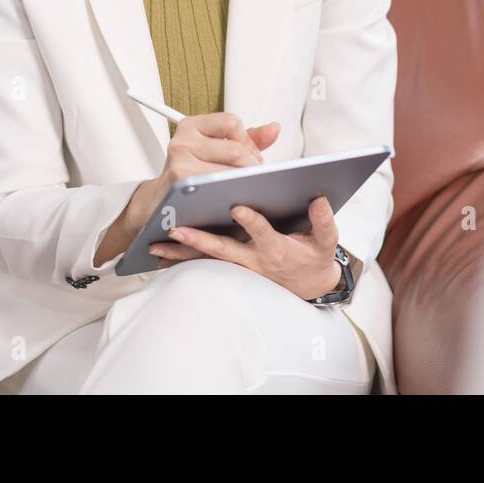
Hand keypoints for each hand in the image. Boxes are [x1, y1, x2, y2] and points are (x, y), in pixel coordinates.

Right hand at [127, 113, 280, 231]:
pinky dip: (229, 193)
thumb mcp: (215, 149)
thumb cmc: (191, 172)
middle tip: (253, 176)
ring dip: (242, 181)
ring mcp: (179, 161)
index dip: (247, 141)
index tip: (251, 156)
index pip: (231, 122)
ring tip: (243, 187)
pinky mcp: (179, 183)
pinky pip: (215, 187)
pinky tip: (229, 197)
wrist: (157, 200)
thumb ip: (247, 139)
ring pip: (227, 169)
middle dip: (250, 165)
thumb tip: (275, 128)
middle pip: (234, 149)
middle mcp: (183, 140)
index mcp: (192, 125)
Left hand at [149, 194, 342, 300]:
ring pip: (208, 258)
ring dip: (182, 253)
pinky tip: (162, 256)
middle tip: (176, 230)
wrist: (310, 285)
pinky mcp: (233, 267)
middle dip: (199, 240)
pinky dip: (183, 260)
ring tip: (156, 245)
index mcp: (277, 249)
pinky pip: (205, 264)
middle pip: (224, 249)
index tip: (238, 207)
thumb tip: (319, 197)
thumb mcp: (327, 241)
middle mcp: (254, 259)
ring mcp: (241, 265)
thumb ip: (323, 220)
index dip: (251, 222)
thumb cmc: (315, 257)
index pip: (263, 233)